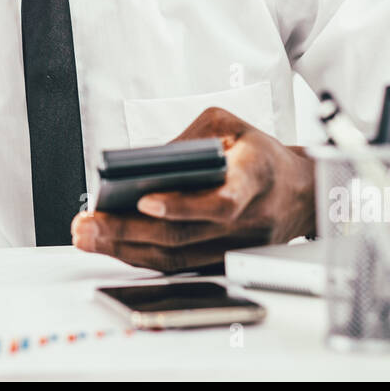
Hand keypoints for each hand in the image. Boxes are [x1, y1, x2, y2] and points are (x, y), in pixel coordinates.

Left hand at [71, 107, 315, 272]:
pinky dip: (141, 257)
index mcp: (254, 176)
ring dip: (125, 249)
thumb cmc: (259, 153)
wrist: (302, 193)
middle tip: (87, 225)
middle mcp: (247, 219)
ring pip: (176, 257)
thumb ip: (188, 139)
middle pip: (183, 235)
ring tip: (87, 235)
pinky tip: (110, 244)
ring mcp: (236, 247)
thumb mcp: (229, 125)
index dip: (183, 205)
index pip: (221, 201)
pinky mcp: (223, 261)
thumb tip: (143, 164)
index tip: (144, 200)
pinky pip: (178, 265)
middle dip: (128, 231)